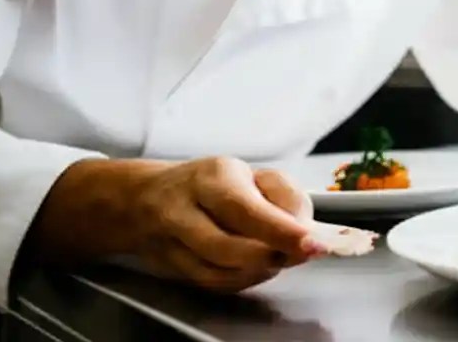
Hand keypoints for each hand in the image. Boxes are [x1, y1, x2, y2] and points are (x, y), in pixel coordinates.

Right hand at [31, 157, 320, 293]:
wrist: (145, 198)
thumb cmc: (212, 184)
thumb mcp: (253, 174)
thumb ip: (286, 198)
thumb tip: (306, 233)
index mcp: (210, 177)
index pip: (246, 208)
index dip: (280, 231)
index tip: (312, 243)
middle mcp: (182, 209)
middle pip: (225, 247)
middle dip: (270, 257)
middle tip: (302, 254)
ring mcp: (169, 242)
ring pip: (217, 272)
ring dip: (258, 271)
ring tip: (279, 256)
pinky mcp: (168, 267)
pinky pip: (211, 283)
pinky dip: (242, 280)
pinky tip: (257, 267)